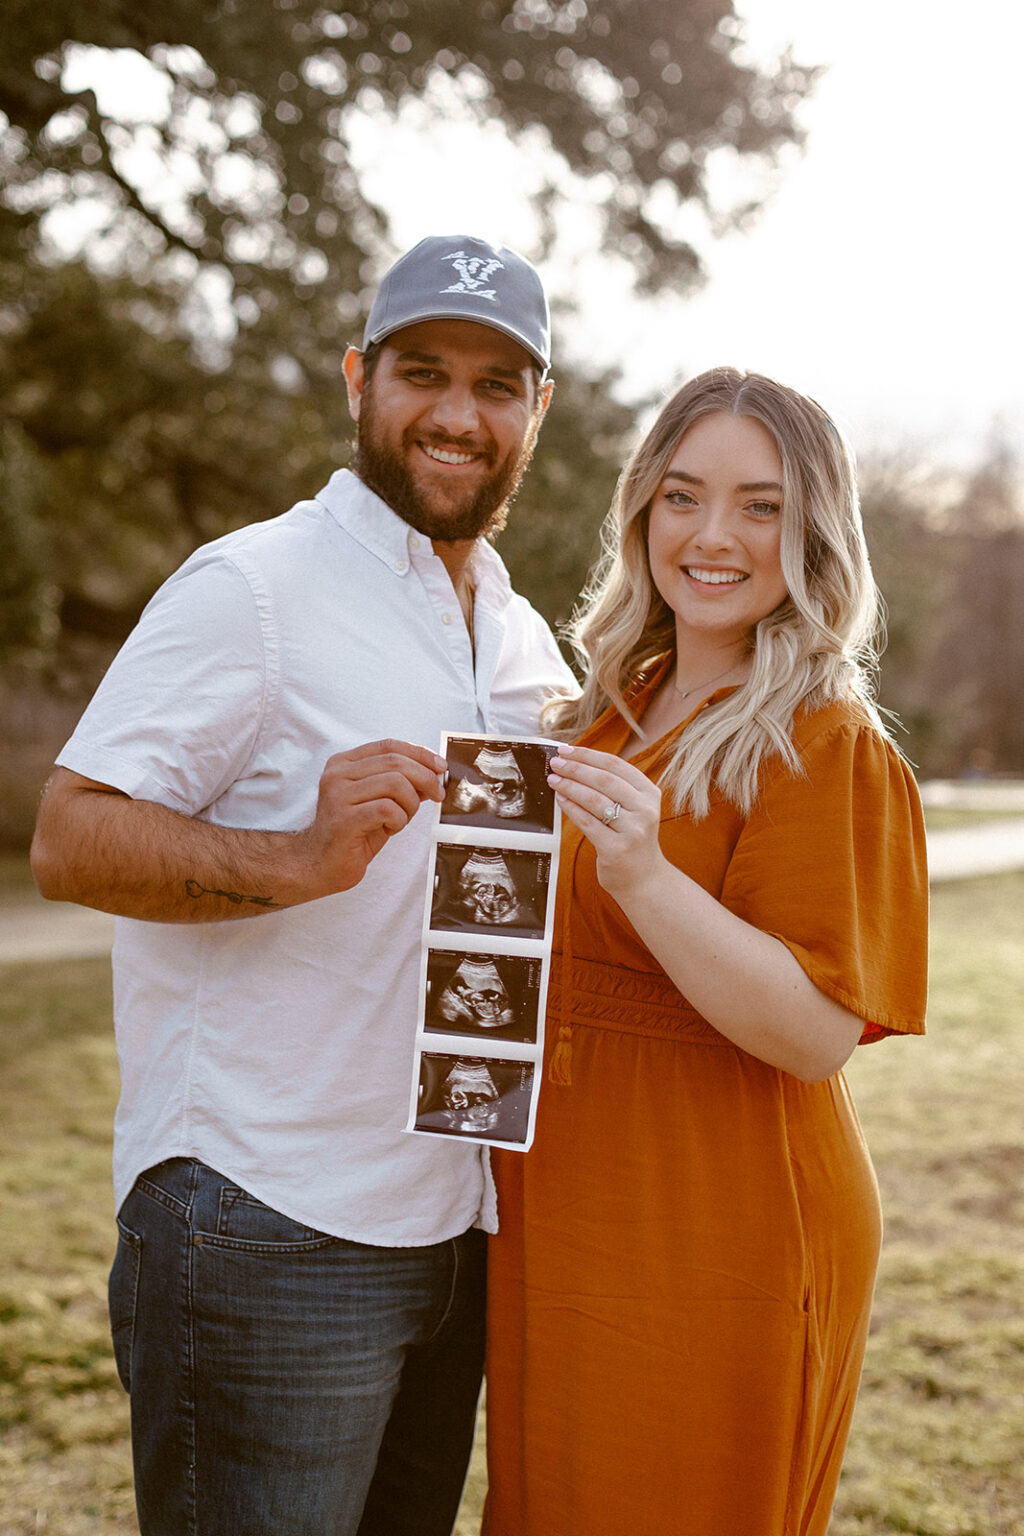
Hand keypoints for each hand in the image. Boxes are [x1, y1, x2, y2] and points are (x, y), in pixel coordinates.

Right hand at [299, 738, 446, 894]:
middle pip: (395, 762)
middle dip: (425, 778)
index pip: (388, 746)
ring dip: (410, 804)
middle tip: (437, 795)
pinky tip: (390, 828)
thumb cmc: (353, 832)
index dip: (419, 753)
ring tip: (402, 818)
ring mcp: (337, 796)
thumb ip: (402, 784)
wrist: (322, 864)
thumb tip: (434, 773)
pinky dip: (399, 819)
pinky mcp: (343, 820)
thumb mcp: (380, 801)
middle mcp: (336, 774)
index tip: (440, 767)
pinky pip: (387, 809)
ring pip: (395, 784)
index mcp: (343, 763)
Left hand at [548, 745, 664, 898]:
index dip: (588, 755)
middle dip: (575, 768)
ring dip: (570, 786)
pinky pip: (587, 823)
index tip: (567, 750)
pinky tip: (560, 800)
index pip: (616, 765)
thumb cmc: (633, 838)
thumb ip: (616, 787)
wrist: (645, 879)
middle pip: (604, 780)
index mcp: (650, 793)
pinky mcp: (616, 849)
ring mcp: (632, 830)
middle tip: (555, 763)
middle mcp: (645, 810)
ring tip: (553, 780)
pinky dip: (571, 808)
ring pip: (594, 800)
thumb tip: (577, 763)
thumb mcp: (635, 808)